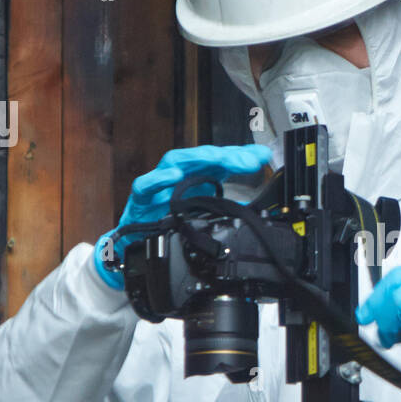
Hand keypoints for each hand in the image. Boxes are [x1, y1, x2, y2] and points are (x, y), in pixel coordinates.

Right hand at [94, 143, 271, 288]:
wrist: (138, 246)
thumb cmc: (170, 223)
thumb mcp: (205, 214)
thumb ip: (229, 205)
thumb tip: (256, 203)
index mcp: (195, 178)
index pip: (219, 160)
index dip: (240, 157)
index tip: (261, 158)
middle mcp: (178, 176)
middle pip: (201, 157)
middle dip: (225, 156)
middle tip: (245, 160)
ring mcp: (158, 184)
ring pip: (175, 161)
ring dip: (197, 158)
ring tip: (216, 158)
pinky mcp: (140, 198)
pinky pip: (145, 185)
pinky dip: (159, 178)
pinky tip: (174, 175)